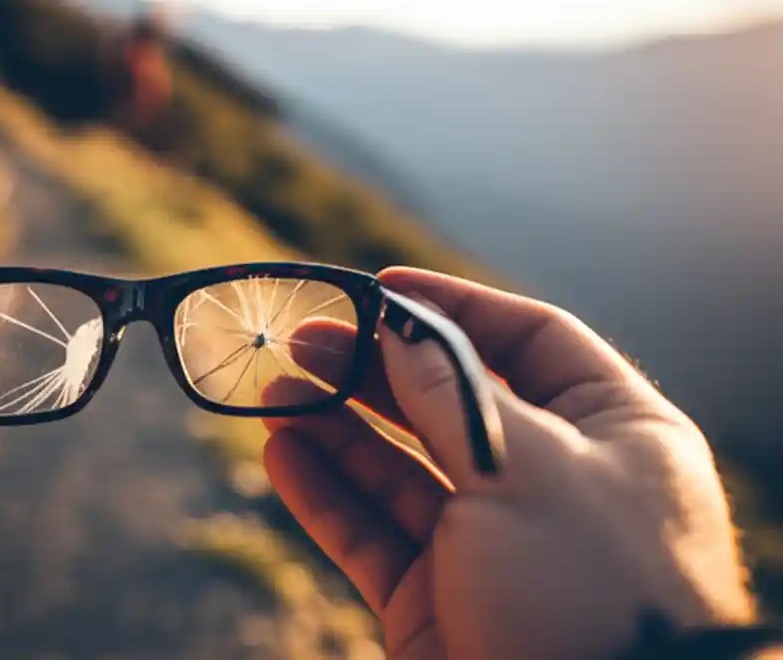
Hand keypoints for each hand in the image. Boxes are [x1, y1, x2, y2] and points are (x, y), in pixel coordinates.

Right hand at [263, 267, 754, 659]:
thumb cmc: (591, 591)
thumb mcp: (524, 466)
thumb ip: (447, 391)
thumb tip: (397, 325)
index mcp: (614, 432)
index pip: (529, 339)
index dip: (452, 307)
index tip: (379, 286)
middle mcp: (553, 482)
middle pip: (447, 401)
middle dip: (373, 368)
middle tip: (302, 338)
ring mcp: (492, 545)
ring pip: (399, 469)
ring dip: (335, 429)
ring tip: (273, 393)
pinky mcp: (440, 601)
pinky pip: (373, 534)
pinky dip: (325, 494)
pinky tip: (281, 453)